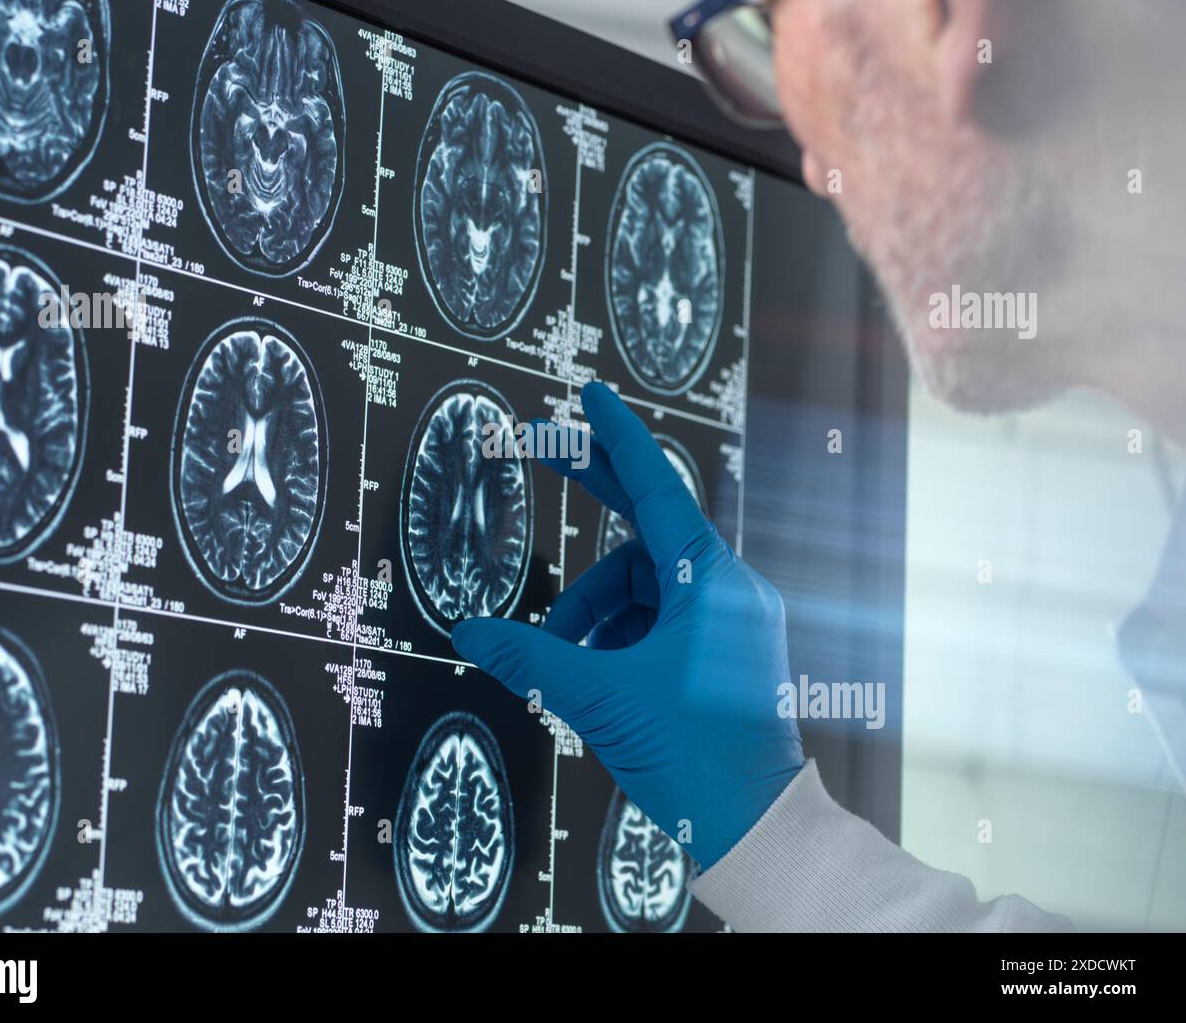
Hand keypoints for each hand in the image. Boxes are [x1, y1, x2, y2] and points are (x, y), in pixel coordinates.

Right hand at [451, 381, 803, 869]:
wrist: (754, 825)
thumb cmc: (692, 754)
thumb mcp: (598, 696)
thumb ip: (529, 656)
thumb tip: (469, 632)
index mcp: (710, 580)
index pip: (656, 487)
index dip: (616, 438)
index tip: (590, 396)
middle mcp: (726, 590)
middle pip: (645, 528)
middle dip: (593, 499)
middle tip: (543, 448)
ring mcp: (728, 622)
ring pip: (643, 588)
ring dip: (593, 613)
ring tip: (563, 664)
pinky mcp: (724, 654)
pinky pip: (660, 621)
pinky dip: (618, 637)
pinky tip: (592, 678)